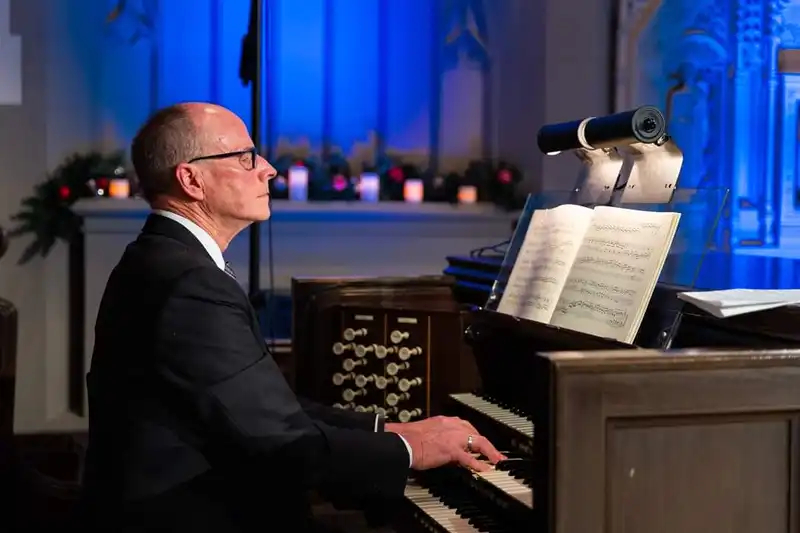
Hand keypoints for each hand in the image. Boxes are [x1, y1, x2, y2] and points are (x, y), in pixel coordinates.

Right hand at [386, 416, 505, 471]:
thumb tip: (440, 446)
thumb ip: (436, 436)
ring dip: (489, 451)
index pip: (464, 426)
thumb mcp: (424, 432)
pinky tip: (485, 468)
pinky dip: (479, 463)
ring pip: (477, 441)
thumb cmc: (407, 439)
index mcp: (443, 421)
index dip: (473, 435)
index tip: (478, 441)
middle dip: (484, 442)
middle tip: (493, 452)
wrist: (401, 442)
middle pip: (474, 432)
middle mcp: (450, 425)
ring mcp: (452, 437)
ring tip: (496, 459)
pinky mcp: (451, 449)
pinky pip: (469, 458)